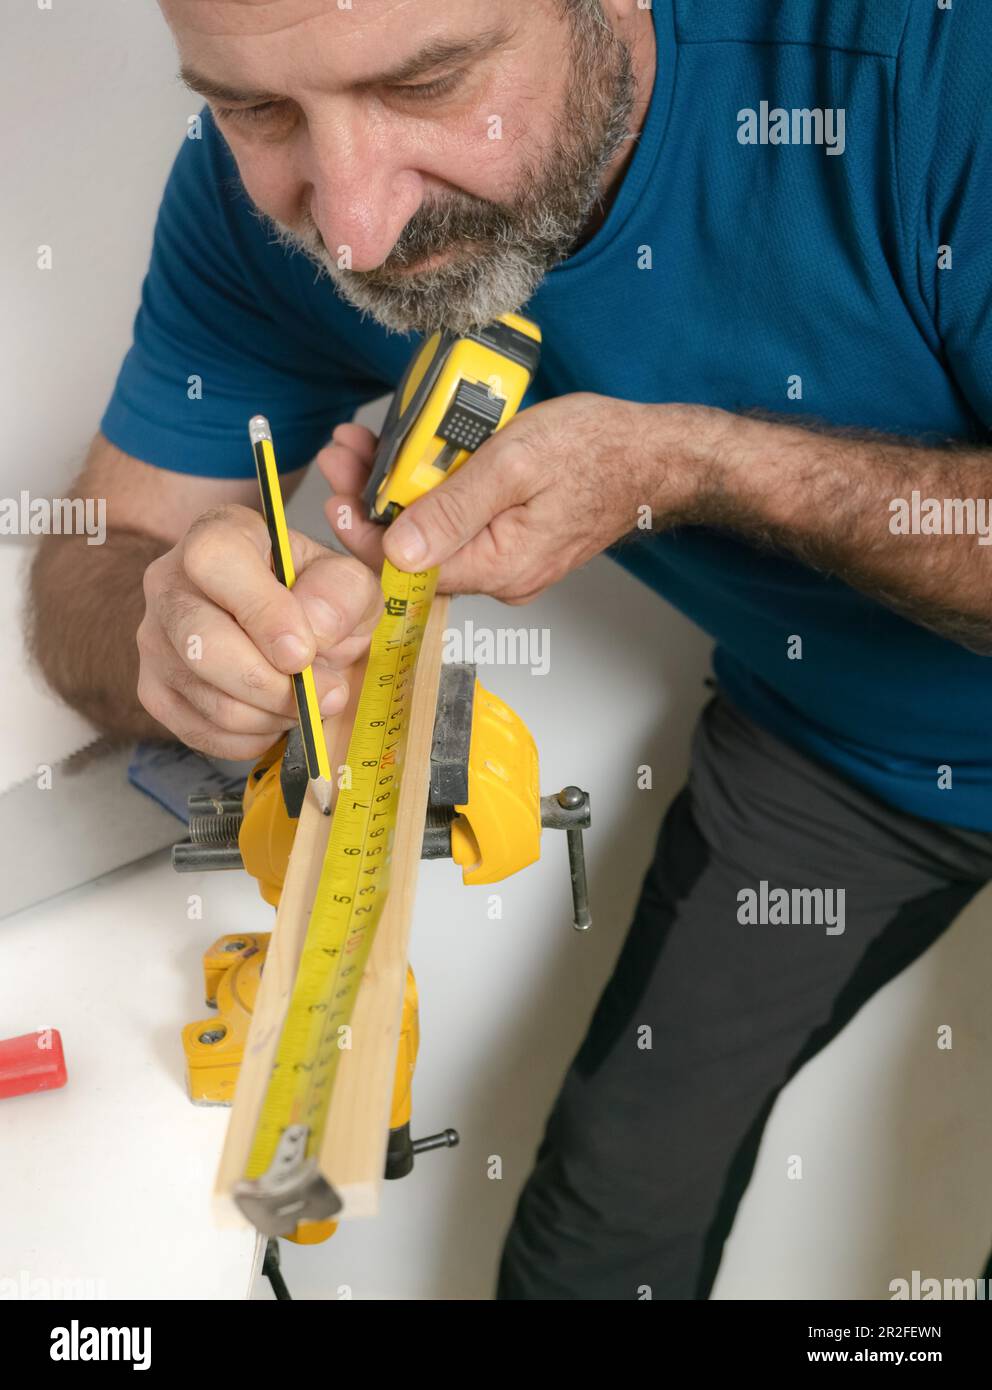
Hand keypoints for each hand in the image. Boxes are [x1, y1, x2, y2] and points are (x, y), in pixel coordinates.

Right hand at [136, 504, 380, 758]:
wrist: (287, 630)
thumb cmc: (314, 597)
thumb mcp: (347, 581)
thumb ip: (341, 593)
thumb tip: (316, 628)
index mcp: (216, 536)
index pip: (215, 561)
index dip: (263, 612)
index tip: (304, 652)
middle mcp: (170, 584)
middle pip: (202, 646)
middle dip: (274, 685)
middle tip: (325, 693)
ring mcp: (154, 641)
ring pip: (211, 700)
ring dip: (274, 714)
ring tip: (306, 700)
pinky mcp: (154, 692)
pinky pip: (204, 733)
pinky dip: (254, 736)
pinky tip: (276, 714)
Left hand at [319, 395, 706, 602]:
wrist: (654, 456)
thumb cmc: (598, 451)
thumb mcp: (516, 464)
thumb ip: (454, 509)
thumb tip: (398, 551)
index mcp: (499, 566)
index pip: (407, 569)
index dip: (362, 532)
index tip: (334, 492)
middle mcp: (500, 576)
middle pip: (414, 551)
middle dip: (371, 501)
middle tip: (345, 452)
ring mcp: (507, 561)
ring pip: (433, 534)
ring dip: (398, 491)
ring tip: (368, 444)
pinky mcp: (513, 542)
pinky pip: (458, 524)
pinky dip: (431, 492)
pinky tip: (414, 459)